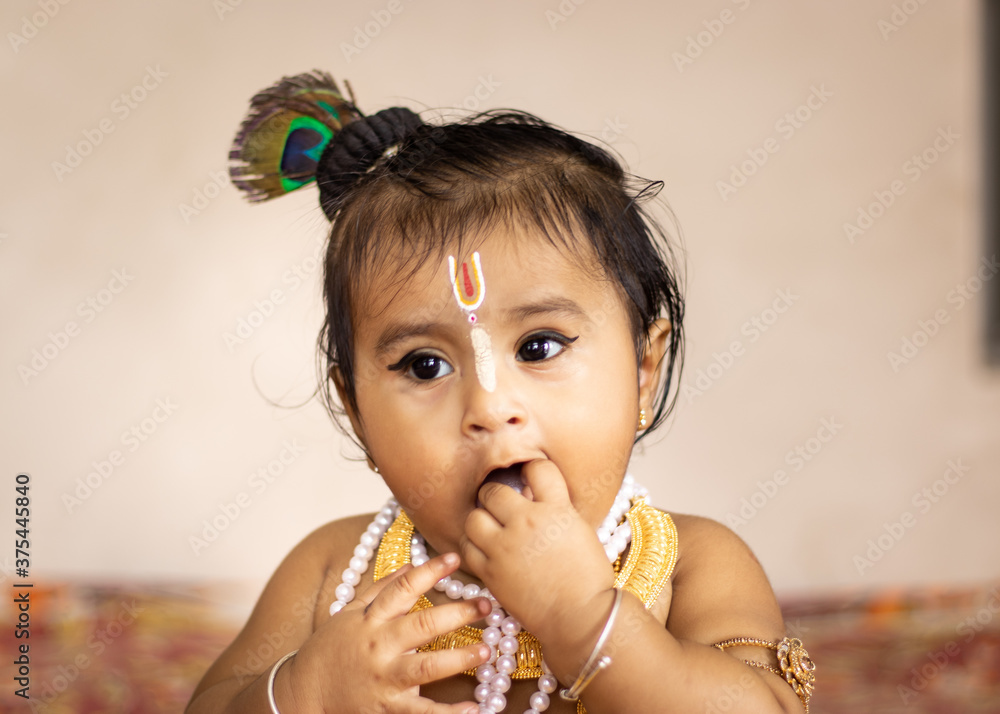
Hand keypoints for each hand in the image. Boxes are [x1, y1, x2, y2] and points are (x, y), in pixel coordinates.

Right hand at [287, 553, 491, 713]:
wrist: (303, 692)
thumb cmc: (331, 648)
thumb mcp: (350, 613)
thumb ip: (381, 589)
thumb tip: (410, 564)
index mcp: (371, 620)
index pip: (403, 588)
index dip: (429, 571)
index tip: (455, 558)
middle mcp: (379, 646)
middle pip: (423, 625)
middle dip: (458, 614)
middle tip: (487, 605)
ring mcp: (385, 678)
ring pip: (426, 667)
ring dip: (458, 659)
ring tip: (485, 651)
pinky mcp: (388, 708)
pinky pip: (422, 712)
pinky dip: (448, 713)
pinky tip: (473, 709)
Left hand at [460, 459, 614, 647]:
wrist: (581, 617)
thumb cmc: (588, 577)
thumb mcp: (580, 530)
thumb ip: (556, 508)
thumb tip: (530, 495)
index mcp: (556, 509)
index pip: (537, 468)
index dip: (531, 470)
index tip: (528, 478)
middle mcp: (527, 522)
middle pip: (494, 491)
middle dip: (496, 496)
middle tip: (501, 506)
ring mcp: (505, 547)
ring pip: (473, 517)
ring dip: (480, 520)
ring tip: (489, 527)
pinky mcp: (490, 572)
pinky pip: (467, 548)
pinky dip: (471, 545)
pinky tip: (482, 548)